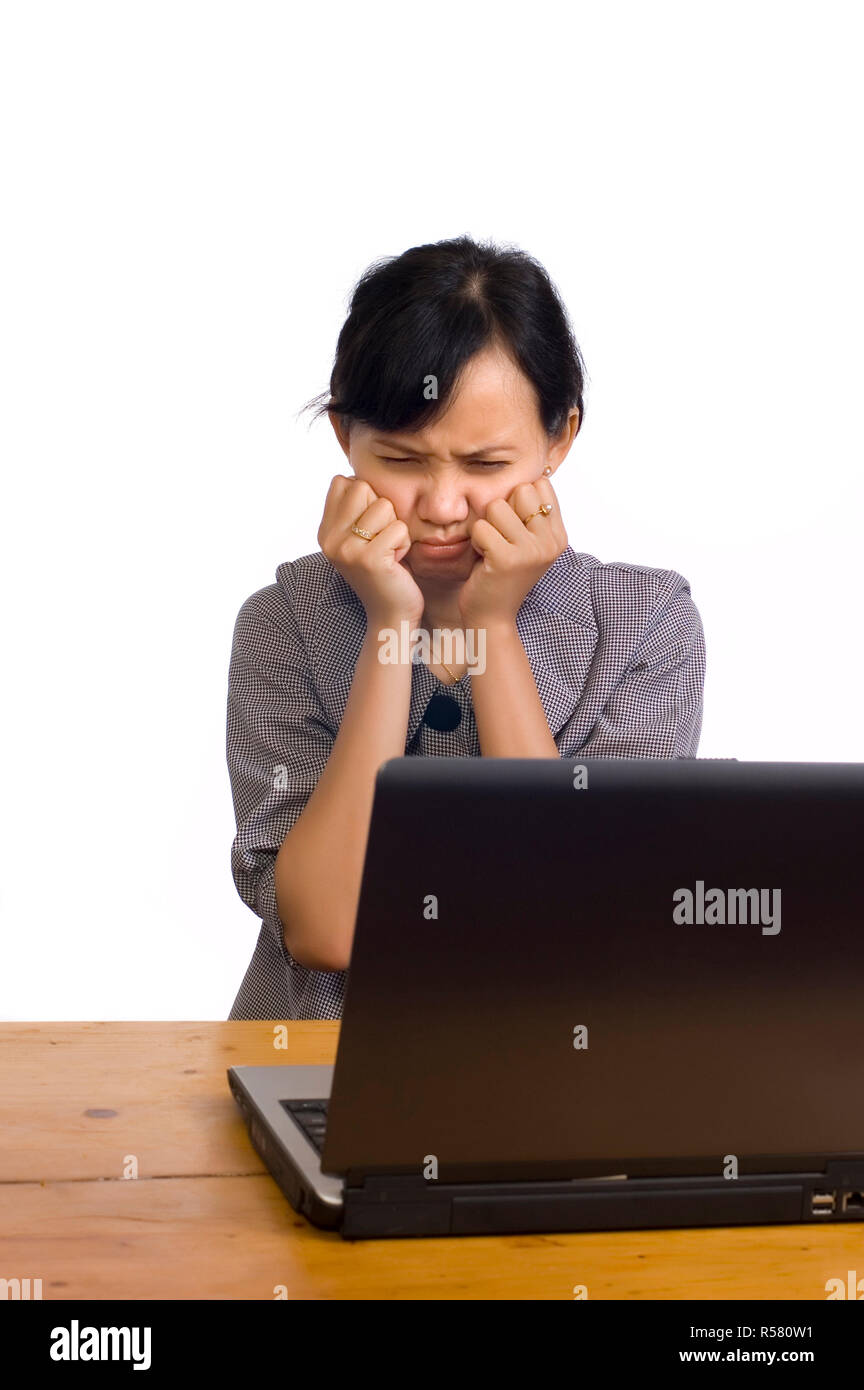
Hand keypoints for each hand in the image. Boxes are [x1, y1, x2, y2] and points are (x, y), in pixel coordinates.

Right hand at [317, 475, 424, 625]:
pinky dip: (404, 544)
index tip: (369, 529)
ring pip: (384, 507)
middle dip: (382, 511)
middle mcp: (329, 539)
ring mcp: (346, 549)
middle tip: (381, 541)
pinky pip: (398, 528)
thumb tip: (355, 472)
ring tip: (389, 552)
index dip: (367, 498)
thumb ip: (353, 508)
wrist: (391, 614)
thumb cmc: (384, 571)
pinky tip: (396, 563)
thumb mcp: (359, 537)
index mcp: (324, 531)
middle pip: (364, 488)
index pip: (344, 482)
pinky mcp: (369, 559)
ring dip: (395, 528)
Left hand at [456, 477, 566, 625]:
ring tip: (492, 551)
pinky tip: (484, 561)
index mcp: (558, 535)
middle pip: (519, 490)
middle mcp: (551, 542)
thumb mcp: (528, 543)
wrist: (492, 617)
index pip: (539, 484)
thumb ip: (533, 512)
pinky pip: (481, 527)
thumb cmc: (503, 575)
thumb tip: (539, 470)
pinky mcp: (507, 559)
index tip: (514, 530)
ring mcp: (531, 551)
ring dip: (486, 527)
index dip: (517, 501)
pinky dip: (476, 542)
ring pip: (496, 507)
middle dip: (501, 512)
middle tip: (501, 541)